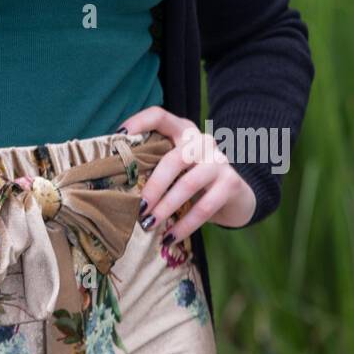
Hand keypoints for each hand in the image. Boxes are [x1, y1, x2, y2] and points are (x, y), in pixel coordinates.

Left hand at [117, 106, 256, 242]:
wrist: (237, 197)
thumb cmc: (194, 181)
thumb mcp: (177, 168)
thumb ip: (155, 165)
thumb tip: (116, 181)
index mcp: (183, 131)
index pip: (160, 116)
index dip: (139, 122)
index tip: (118, 135)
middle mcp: (202, 140)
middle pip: (173, 159)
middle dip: (153, 186)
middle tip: (138, 208)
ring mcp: (219, 161)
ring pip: (188, 184)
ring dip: (166, 207)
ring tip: (149, 225)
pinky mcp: (230, 184)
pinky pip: (204, 207)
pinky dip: (185, 224)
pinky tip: (170, 237)